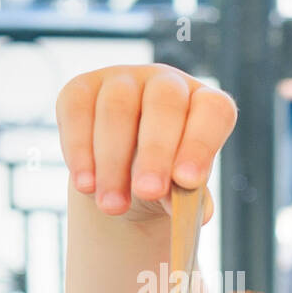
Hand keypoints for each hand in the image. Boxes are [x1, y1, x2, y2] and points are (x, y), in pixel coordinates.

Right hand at [55, 63, 236, 225]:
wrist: (125, 178)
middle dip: (155, 153)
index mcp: (206, 104)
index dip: (201, 143)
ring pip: (116, 110)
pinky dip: (79, 152)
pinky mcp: (82, 86)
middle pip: (164, 106)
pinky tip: (85, 185)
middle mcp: (168, 83)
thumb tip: (200, 213)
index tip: (188, 181)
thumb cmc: (167, 179)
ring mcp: (124, 79)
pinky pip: (77, 112)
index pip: (214, 110)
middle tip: (147, 191)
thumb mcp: (184, 190)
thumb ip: (192, 197)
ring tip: (113, 206)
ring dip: (113, 162)